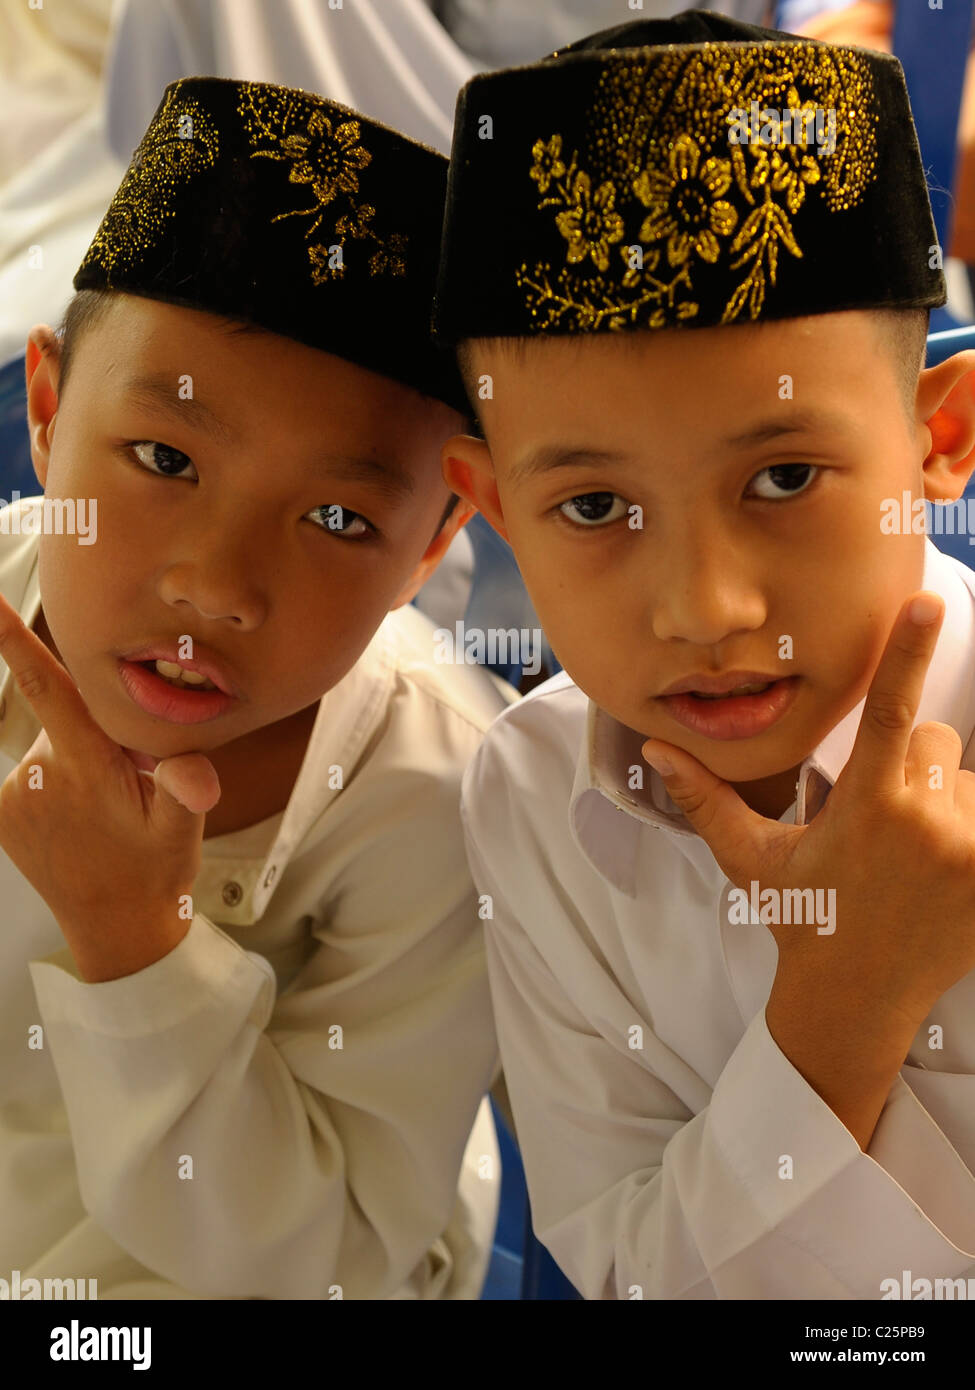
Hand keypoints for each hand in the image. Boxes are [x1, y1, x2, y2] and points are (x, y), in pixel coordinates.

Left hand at [0, 593, 220, 980]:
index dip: (13, 640)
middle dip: (99, 737)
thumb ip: (186, 792)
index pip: (49, 690)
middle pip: (67, 720)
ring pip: (51, 746)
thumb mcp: (183, 831)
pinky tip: (80, 818)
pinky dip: (59, 781)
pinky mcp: (1, 812)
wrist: (117, 929)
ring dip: (79, 762)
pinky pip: (34, 772)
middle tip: (130, 785)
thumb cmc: (154, 872)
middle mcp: (41, 778)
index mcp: (87, 770)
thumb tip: (195, 773)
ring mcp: (15, 798)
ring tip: (106, 811)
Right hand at [642, 591, 974, 1033]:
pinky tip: (942, 871)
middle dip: (912, 765)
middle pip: (935, 740)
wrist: (859, 999)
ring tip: (915, 857)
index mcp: (865, 808)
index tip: (926, 603)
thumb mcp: (751, 859)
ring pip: (966, 779)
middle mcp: (923, 823)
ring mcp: (969, 851)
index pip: (887, 714)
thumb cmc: (803, 920)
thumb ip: (707, 800)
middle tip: (884, 823)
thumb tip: (654, 751)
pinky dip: (968, 828)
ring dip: (946, 802)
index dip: (905, 653)